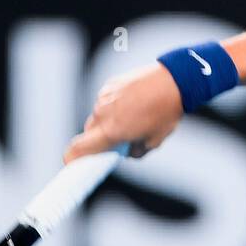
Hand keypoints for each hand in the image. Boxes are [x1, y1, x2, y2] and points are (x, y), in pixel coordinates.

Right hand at [63, 62, 183, 163]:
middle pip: (88, 133)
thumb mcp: (153, 141)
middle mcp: (102, 114)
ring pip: (97, 116)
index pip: (78, 148)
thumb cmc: (165, 113)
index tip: (74, 164)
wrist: (173, 81)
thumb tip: (126, 151)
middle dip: (98, 140)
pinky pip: (104, 102)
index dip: (71, 159)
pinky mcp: (109, 85)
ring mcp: (104, 97)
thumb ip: (134, 152)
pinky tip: (132, 104)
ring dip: (107, 122)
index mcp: (111, 131)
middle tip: (117, 140)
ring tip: (131, 118)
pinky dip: (113, 107)